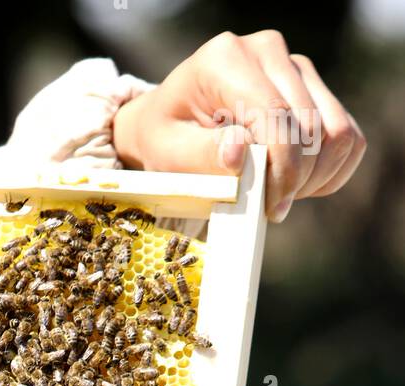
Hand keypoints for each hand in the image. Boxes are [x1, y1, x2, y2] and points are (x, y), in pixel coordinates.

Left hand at [114, 30, 366, 220]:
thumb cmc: (165, 138)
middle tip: (268, 207)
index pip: (278, 116)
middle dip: (297, 180)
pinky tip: (298, 184)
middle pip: (313, 127)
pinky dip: (330, 170)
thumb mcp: (167, 152)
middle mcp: (267, 51)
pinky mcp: (312, 86)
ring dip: (316, 177)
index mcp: (228, 59)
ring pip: (337, 131)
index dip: (283, 170)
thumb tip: (239, 153)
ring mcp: (294, 66)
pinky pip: (347, 135)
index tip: (271, 208)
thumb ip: (200, 154)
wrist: (169, 120)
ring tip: (280, 195)